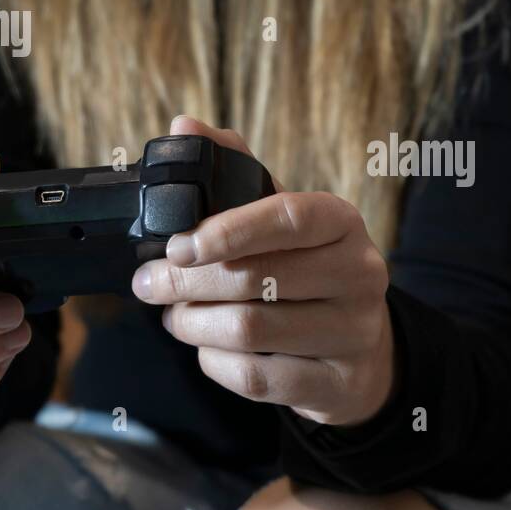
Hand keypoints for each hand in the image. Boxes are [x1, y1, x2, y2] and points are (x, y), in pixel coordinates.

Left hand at [132, 116, 395, 426]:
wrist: (361, 349)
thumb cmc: (309, 272)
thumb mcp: (283, 220)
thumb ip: (234, 171)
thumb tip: (182, 127)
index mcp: (343, 224)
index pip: (288, 216)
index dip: (228, 229)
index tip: (176, 244)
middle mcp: (359, 274)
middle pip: (256, 279)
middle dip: (186, 283)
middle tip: (149, 284)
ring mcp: (354, 332)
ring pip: (250, 331)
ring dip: (193, 324)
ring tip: (173, 315)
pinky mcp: (338, 383)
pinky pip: (257, 377)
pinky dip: (215, 362)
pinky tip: (206, 348)